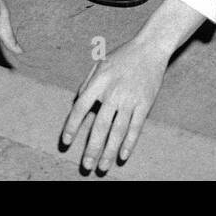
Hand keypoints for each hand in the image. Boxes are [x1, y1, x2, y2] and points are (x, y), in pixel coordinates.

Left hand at [61, 35, 168, 172]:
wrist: (150, 48)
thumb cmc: (122, 56)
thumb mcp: (100, 64)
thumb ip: (87, 83)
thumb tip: (77, 103)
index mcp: (99, 81)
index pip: (81, 107)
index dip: (72, 126)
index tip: (66, 141)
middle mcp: (113, 92)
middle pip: (100, 125)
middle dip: (92, 148)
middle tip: (86, 166)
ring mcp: (130, 99)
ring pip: (118, 131)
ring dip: (110, 151)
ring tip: (103, 166)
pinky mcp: (145, 103)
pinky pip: (135, 127)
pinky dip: (129, 142)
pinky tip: (123, 155)